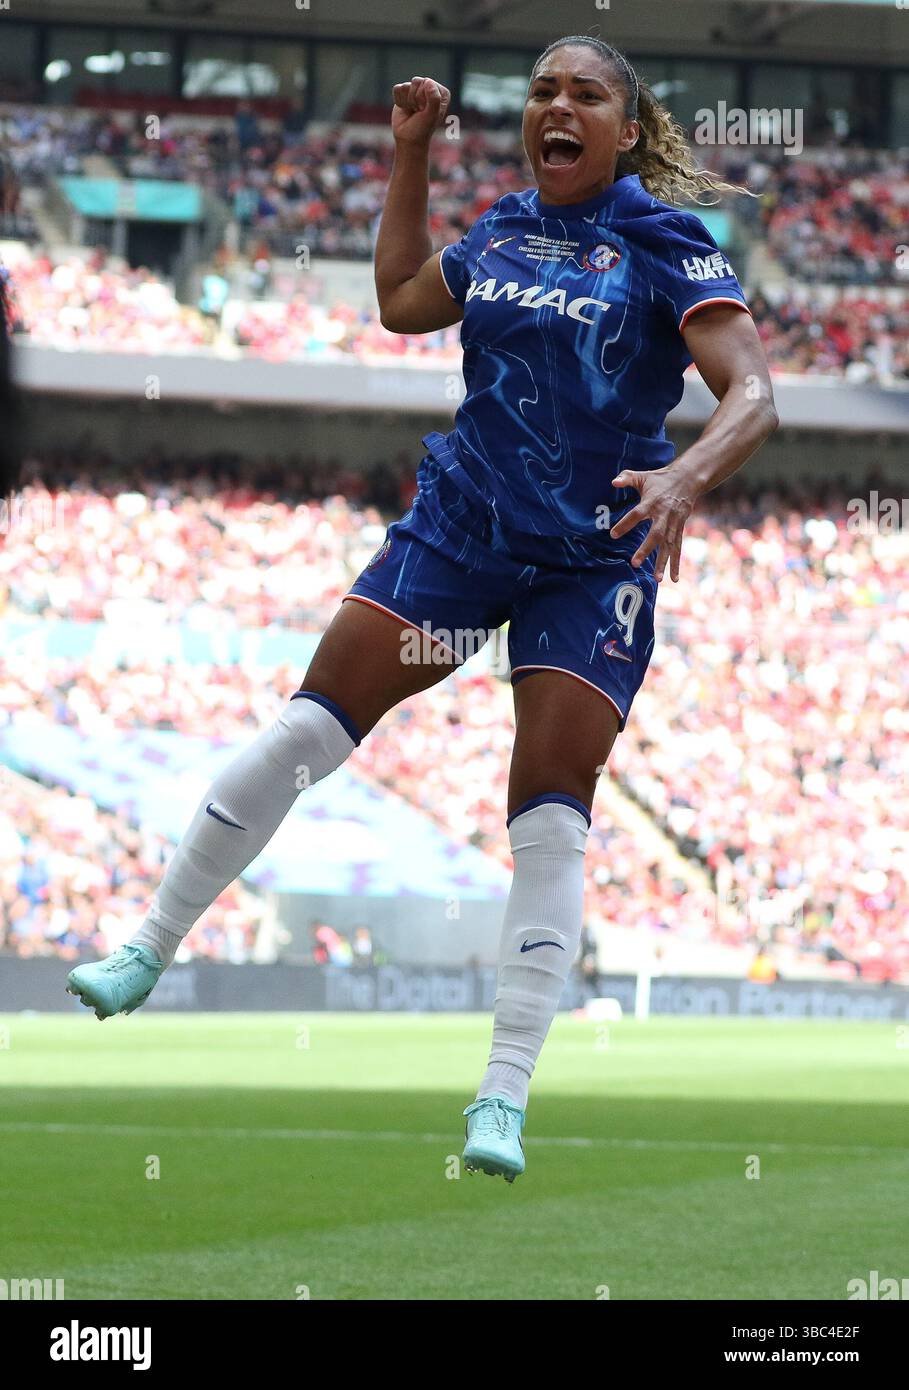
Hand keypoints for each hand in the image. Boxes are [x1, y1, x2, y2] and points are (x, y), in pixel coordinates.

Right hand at [391, 77, 450, 145]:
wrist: (409, 139)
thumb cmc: (423, 128)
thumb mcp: (432, 116)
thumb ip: (434, 99)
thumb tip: (428, 81)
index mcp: (441, 92)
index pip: (428, 83)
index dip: (423, 98)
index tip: (425, 111)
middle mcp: (430, 88)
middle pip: (416, 82)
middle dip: (415, 100)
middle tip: (418, 112)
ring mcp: (416, 90)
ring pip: (406, 86)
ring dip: (407, 102)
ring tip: (413, 111)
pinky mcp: (404, 92)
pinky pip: (397, 89)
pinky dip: (399, 101)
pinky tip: (405, 109)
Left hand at [609, 466, 698, 582]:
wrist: (688, 479)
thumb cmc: (660, 479)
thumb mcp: (643, 476)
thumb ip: (627, 478)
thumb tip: (613, 482)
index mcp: (652, 501)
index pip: (636, 514)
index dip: (625, 524)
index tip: (613, 535)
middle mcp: (664, 515)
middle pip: (655, 534)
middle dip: (646, 549)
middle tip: (635, 563)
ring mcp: (674, 524)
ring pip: (668, 545)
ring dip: (663, 562)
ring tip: (657, 579)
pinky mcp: (680, 529)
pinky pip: (677, 548)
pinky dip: (676, 564)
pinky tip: (674, 579)